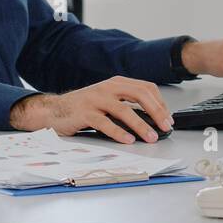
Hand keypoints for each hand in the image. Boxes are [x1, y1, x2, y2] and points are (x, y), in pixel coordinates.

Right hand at [9, 76, 173, 143]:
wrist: (55, 110)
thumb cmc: (85, 108)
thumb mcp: (108, 100)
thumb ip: (127, 105)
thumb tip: (153, 121)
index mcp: (117, 83)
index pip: (146, 88)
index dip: (160, 103)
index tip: (168, 118)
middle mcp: (108, 87)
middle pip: (139, 95)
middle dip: (156, 112)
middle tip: (165, 127)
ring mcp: (95, 99)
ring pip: (124, 110)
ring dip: (141, 125)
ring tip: (151, 137)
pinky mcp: (84, 112)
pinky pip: (105, 123)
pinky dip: (119, 133)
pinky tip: (128, 140)